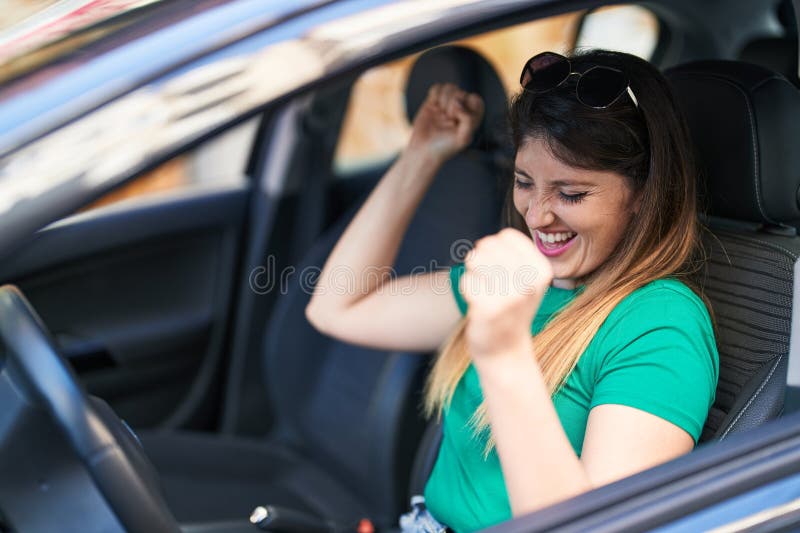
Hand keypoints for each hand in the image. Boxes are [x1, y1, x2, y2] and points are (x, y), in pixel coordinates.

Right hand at [407, 83, 483, 163]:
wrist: (423, 151)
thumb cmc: (444, 148)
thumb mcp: (463, 138)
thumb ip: (469, 120)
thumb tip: (457, 102)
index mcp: (471, 118)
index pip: (475, 100)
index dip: (467, 104)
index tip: (457, 117)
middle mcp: (460, 110)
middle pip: (461, 92)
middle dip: (452, 104)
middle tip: (447, 119)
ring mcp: (446, 105)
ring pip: (449, 88)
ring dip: (444, 99)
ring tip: (440, 113)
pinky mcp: (433, 102)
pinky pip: (437, 88)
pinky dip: (434, 95)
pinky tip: (433, 107)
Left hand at [460, 228, 552, 358]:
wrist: (505, 349)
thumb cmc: (511, 307)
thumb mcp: (525, 279)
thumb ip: (511, 255)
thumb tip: (485, 244)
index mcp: (542, 270)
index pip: (506, 236)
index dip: (494, 246)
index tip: (499, 266)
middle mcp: (530, 282)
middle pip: (488, 245)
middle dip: (480, 259)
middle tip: (488, 281)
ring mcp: (511, 296)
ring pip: (475, 260)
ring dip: (473, 274)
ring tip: (484, 291)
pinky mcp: (490, 309)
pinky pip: (467, 281)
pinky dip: (468, 290)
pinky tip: (478, 304)